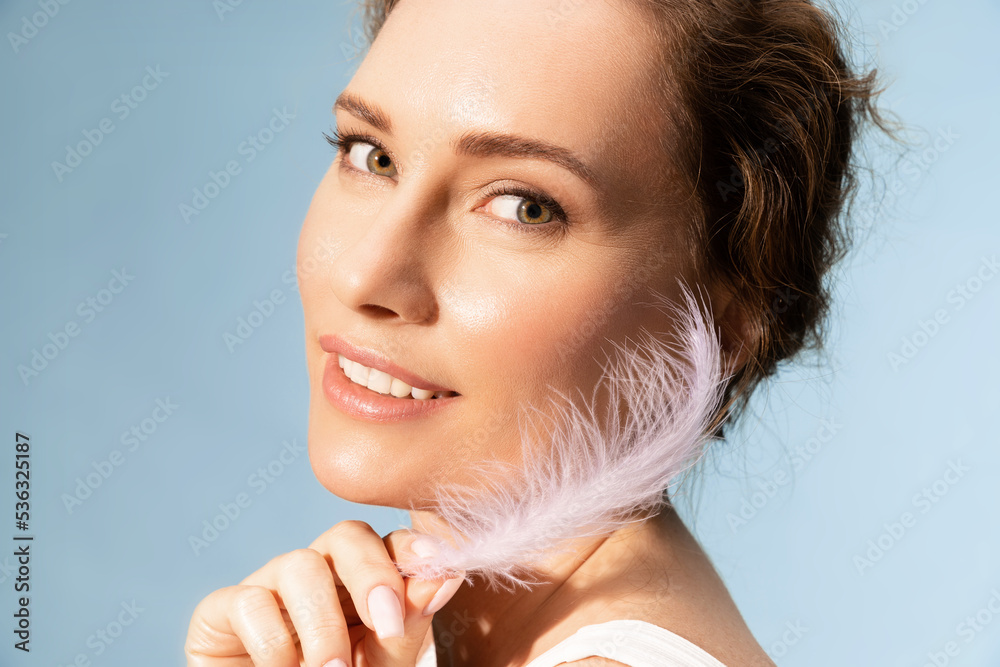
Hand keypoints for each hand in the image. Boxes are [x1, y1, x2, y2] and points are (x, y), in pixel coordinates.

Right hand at [184, 520, 464, 666]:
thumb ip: (406, 624)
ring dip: (322, 623)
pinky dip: (273, 642)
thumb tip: (443, 575)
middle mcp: (319, 572)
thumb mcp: (380, 663)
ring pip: (299, 564)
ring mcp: (271, 585)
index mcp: (363, 580)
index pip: (390, 543)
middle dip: (372, 574)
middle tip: (387, 626)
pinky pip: (249, 600)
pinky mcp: (221, 609)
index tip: (438, 568)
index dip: (412, 549)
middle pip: (346, 535)